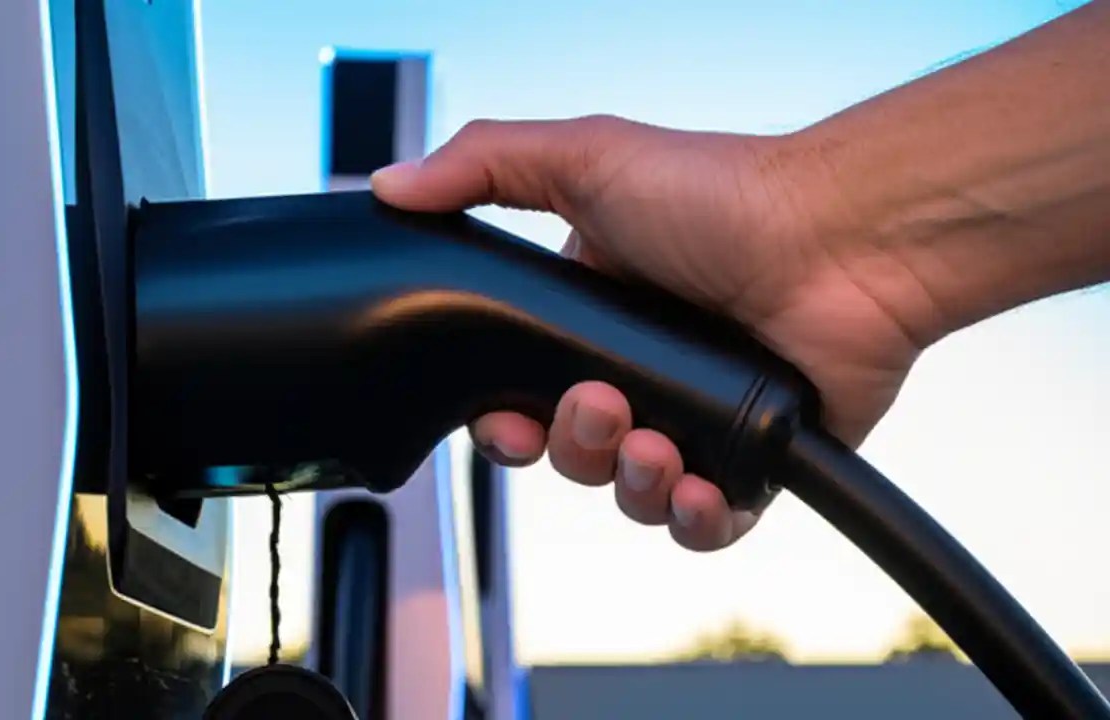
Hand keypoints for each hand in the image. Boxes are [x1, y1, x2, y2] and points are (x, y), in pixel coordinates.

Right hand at [371, 115, 931, 550]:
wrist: (843, 239)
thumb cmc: (727, 194)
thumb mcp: (584, 157)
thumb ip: (480, 166)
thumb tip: (389, 186)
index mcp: (592, 318)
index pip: (519, 394)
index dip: (502, 423)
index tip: (504, 420)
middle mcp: (642, 374)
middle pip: (571, 455)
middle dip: (572, 447)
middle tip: (601, 407)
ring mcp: (698, 420)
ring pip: (631, 496)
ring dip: (631, 484)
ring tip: (658, 442)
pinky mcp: (753, 463)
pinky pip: (704, 524)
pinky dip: (693, 521)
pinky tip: (695, 488)